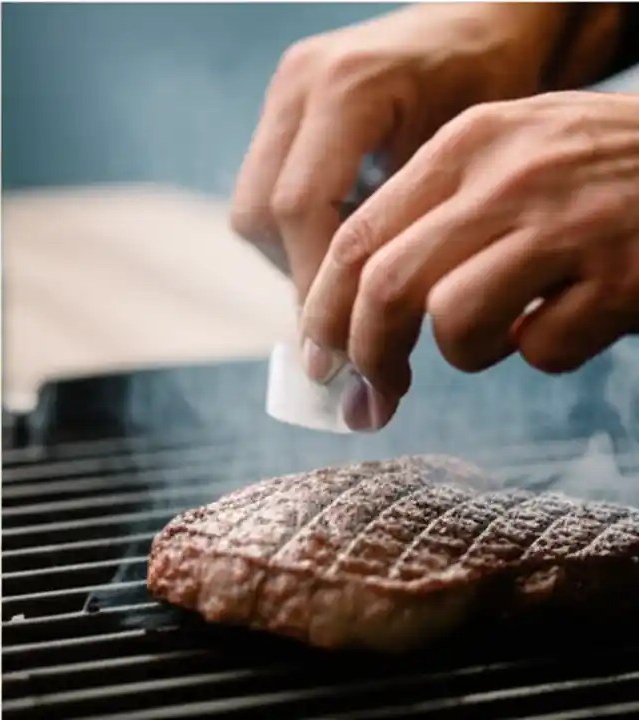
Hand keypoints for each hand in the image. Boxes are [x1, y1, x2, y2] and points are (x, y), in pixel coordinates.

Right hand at [230, 3, 568, 299]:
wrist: (491, 18)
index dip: (311, 283)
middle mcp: (301, 83)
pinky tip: (343, 242)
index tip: (336, 345)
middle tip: (340, 325)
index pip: (299, 206)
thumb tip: (364, 322)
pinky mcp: (282, 103)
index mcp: (350, 86)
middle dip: (295, 277)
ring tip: (349, 281)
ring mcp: (284, 89)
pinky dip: (297, 230)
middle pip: (258, 213)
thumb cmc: (499, 79)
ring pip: (252, 208)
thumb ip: (404, 228)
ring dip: (291, 257)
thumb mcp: (463, 157)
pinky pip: (266, 187)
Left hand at [301, 91, 638, 429]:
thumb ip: (433, 211)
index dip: (323, 311)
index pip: (357, 237)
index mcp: (467, 144)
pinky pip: (542, 350)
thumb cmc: (598, 170)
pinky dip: (546, 352)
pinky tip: (577, 317)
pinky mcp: (625, 277)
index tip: (318, 362)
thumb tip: (346, 309)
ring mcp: (570, 225)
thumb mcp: (511, 152)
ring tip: (507, 329)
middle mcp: (510, 177)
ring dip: (467, 352)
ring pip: (454, 324)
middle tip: (374, 394)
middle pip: (387, 287)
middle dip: (368, 355)